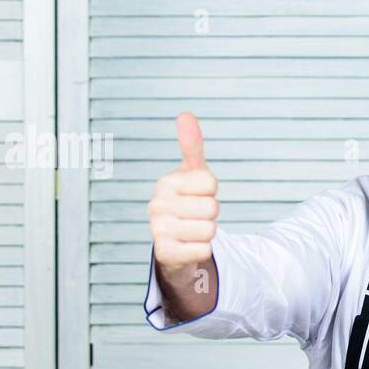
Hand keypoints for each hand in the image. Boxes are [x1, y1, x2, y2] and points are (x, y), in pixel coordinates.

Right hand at [149, 112, 219, 274]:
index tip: (198, 195)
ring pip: (210, 230)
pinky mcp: (165, 254)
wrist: (174, 242)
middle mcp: (156, 205)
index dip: (211, 191)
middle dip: (211, 214)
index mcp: (165, 182)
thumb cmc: (187, 202)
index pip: (210, 183)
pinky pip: (204, 250)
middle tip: (196, 216)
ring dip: (207, 233)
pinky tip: (188, 246)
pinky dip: (202, 250)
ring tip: (192, 230)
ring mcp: (158, 231)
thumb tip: (185, 114)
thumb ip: (191, 146)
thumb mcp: (192, 174)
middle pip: (212, 208)